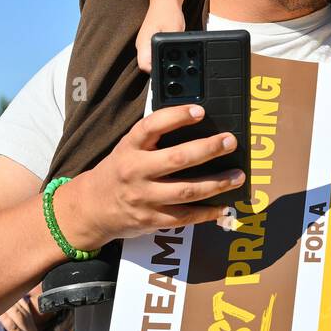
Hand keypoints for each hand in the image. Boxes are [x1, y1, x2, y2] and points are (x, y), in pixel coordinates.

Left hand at [0, 285, 51, 330]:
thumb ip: (6, 327)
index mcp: (29, 324)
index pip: (22, 302)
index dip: (10, 294)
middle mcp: (30, 326)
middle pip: (19, 304)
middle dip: (6, 296)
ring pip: (18, 313)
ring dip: (4, 305)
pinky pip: (13, 328)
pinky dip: (5, 319)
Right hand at [54, 104, 242, 250]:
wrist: (92, 208)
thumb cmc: (118, 172)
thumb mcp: (128, 148)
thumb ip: (154, 138)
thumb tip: (194, 124)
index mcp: (129, 148)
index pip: (152, 126)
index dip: (176, 116)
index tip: (200, 110)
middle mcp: (135, 172)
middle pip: (177, 159)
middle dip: (208, 149)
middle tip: (229, 142)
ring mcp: (144, 198)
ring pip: (187, 191)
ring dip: (217, 183)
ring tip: (238, 176)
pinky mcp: (152, 220)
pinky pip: (185, 217)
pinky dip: (207, 212)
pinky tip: (224, 206)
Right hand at [136, 0, 186, 73]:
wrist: (164, 0)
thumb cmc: (167, 11)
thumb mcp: (173, 30)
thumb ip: (171, 45)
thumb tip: (173, 58)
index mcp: (144, 43)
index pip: (144, 66)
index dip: (155, 72)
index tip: (167, 73)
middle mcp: (141, 45)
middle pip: (147, 65)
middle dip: (159, 68)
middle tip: (174, 68)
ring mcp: (144, 43)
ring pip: (150, 60)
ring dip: (160, 62)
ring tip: (173, 62)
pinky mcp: (149, 41)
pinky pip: (153, 54)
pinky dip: (161, 55)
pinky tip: (170, 54)